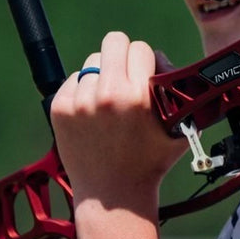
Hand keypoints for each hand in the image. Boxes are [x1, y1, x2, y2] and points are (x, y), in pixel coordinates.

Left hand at [50, 31, 184, 210]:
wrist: (113, 197)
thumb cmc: (149, 164)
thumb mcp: (179, 129)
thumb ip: (178, 93)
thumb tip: (164, 62)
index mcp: (139, 96)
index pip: (141, 48)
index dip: (146, 61)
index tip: (145, 75)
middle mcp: (107, 94)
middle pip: (113, 41)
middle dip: (122, 55)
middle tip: (125, 75)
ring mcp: (80, 101)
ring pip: (92, 62)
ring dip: (102, 76)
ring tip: (108, 103)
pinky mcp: (60, 108)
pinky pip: (73, 80)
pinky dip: (83, 91)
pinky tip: (92, 114)